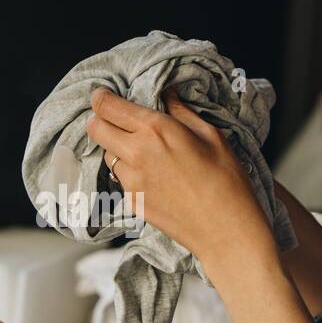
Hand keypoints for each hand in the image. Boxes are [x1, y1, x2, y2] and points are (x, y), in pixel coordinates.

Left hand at [85, 86, 275, 267]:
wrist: (225, 230)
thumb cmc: (226, 180)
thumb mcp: (211, 135)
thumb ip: (182, 111)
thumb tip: (167, 93)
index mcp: (156, 129)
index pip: (107, 107)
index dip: (100, 98)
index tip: (102, 95)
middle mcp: (136, 153)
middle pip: (95, 128)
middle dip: (100, 120)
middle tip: (115, 119)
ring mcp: (131, 180)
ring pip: (107, 154)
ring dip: (117, 148)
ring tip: (144, 152)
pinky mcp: (132, 202)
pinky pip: (121, 179)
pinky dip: (130, 172)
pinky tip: (155, 177)